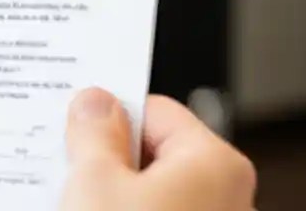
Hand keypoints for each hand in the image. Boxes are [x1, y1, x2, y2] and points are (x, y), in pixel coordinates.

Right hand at [62, 88, 255, 209]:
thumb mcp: (95, 183)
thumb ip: (94, 133)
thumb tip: (96, 104)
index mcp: (216, 164)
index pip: (155, 110)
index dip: (110, 119)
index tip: (79, 131)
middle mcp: (231, 196)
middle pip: (156, 155)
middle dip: (113, 164)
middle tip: (74, 177)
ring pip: (156, 195)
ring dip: (119, 199)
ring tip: (83, 207)